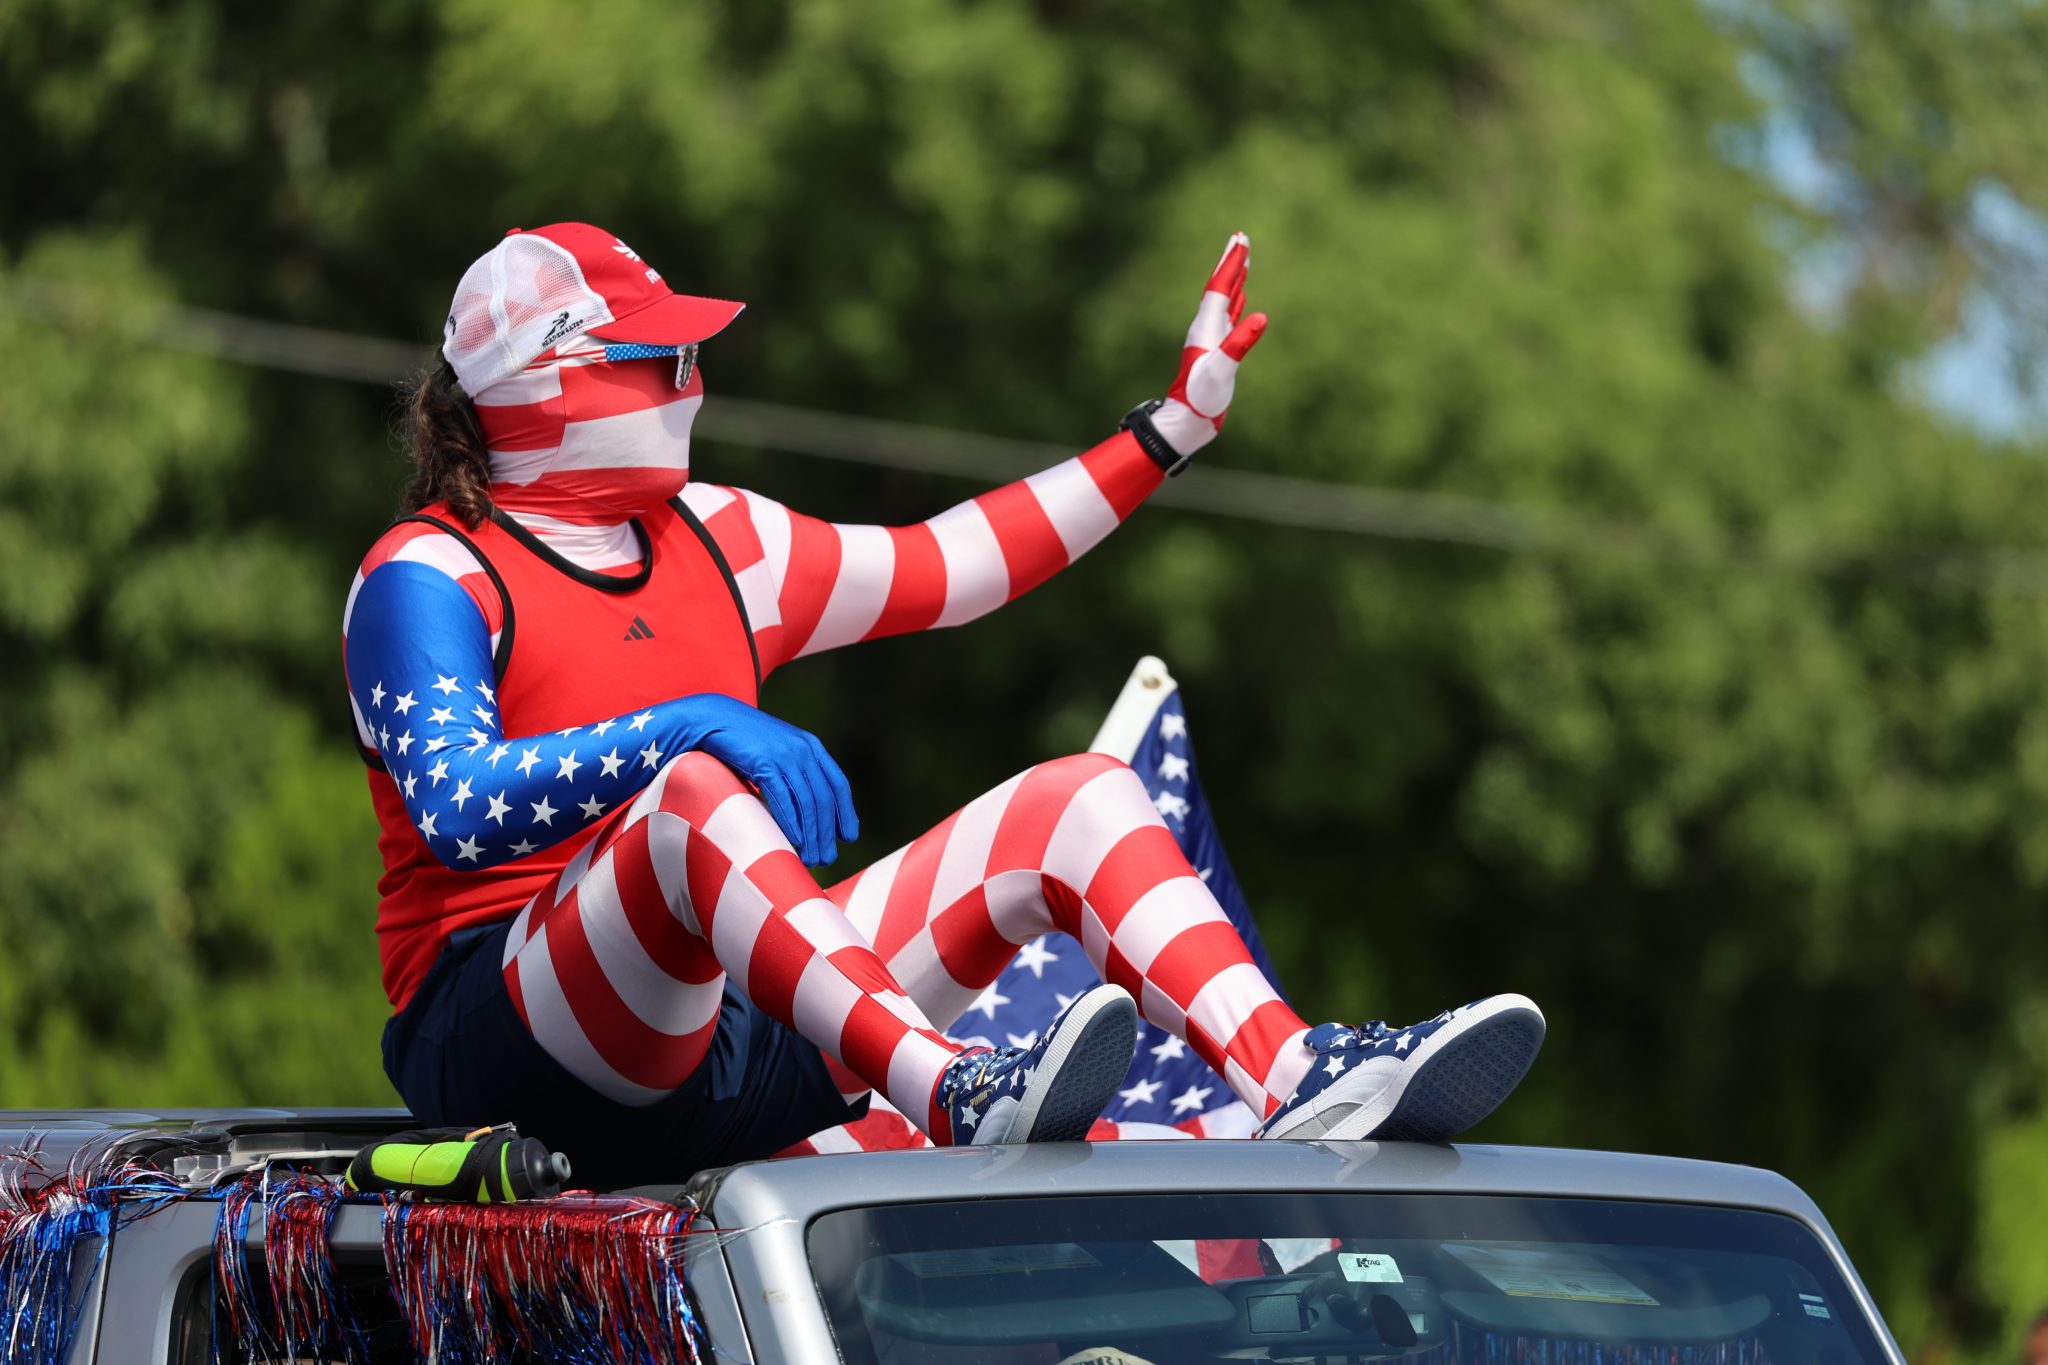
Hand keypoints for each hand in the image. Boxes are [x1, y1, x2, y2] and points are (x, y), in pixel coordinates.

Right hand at [682, 695, 858, 865]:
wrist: (712, 718)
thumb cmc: (743, 741)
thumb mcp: (777, 752)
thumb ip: (794, 773)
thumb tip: (804, 809)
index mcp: (811, 746)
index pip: (838, 784)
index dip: (846, 812)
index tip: (848, 837)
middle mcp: (803, 750)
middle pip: (824, 798)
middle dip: (827, 832)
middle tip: (827, 857)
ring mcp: (784, 755)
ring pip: (807, 802)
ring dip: (811, 835)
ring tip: (811, 858)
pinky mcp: (764, 763)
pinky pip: (783, 799)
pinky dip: (791, 823)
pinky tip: (795, 842)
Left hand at [1153, 232, 1267, 458]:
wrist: (1187, 420)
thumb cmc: (1201, 397)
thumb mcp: (1222, 370)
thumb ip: (1240, 344)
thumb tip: (1262, 318)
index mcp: (1206, 327)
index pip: (1220, 287)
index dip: (1232, 264)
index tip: (1241, 241)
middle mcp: (1206, 327)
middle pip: (1219, 286)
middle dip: (1231, 262)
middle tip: (1240, 237)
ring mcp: (1211, 337)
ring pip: (1224, 299)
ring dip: (1234, 279)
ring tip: (1243, 260)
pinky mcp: (1217, 349)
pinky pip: (1228, 316)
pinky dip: (1235, 302)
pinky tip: (1241, 297)